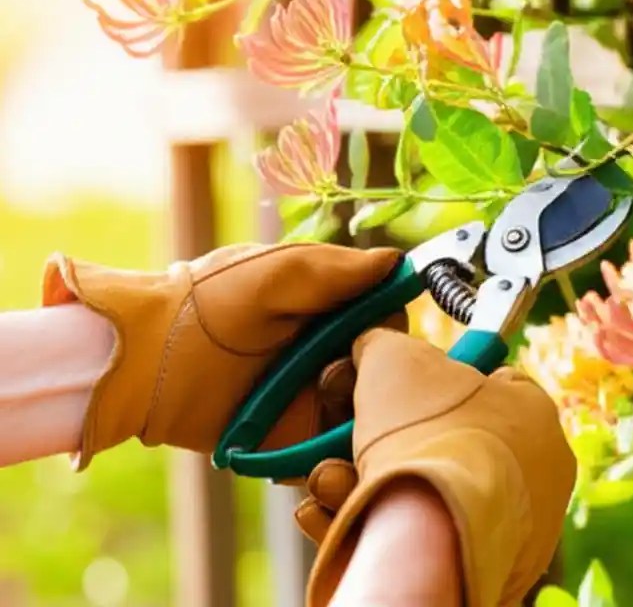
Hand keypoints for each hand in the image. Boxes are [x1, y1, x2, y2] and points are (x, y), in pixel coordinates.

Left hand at [41, 243, 401, 468]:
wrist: (149, 356)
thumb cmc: (211, 301)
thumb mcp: (281, 272)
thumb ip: (342, 270)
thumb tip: (398, 262)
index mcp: (328, 312)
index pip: (386, 322)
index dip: (388, 325)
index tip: (375, 327)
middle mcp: (327, 356)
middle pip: (386, 372)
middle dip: (374, 371)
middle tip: (338, 363)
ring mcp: (312, 403)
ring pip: (368, 415)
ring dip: (357, 406)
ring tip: (321, 389)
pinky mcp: (294, 443)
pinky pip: (336, 454)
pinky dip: (339, 449)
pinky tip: (321, 427)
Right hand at [297, 328, 575, 606]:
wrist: (431, 536)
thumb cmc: (425, 436)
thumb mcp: (395, 358)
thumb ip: (384, 344)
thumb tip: (371, 345)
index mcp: (532, 413)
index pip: (484, 380)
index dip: (427, 376)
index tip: (381, 381)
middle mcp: (528, 473)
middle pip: (436, 440)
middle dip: (371, 435)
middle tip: (335, 434)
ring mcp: (502, 525)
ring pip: (415, 491)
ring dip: (353, 479)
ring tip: (324, 479)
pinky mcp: (471, 569)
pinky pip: (410, 538)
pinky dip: (361, 524)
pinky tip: (320, 512)